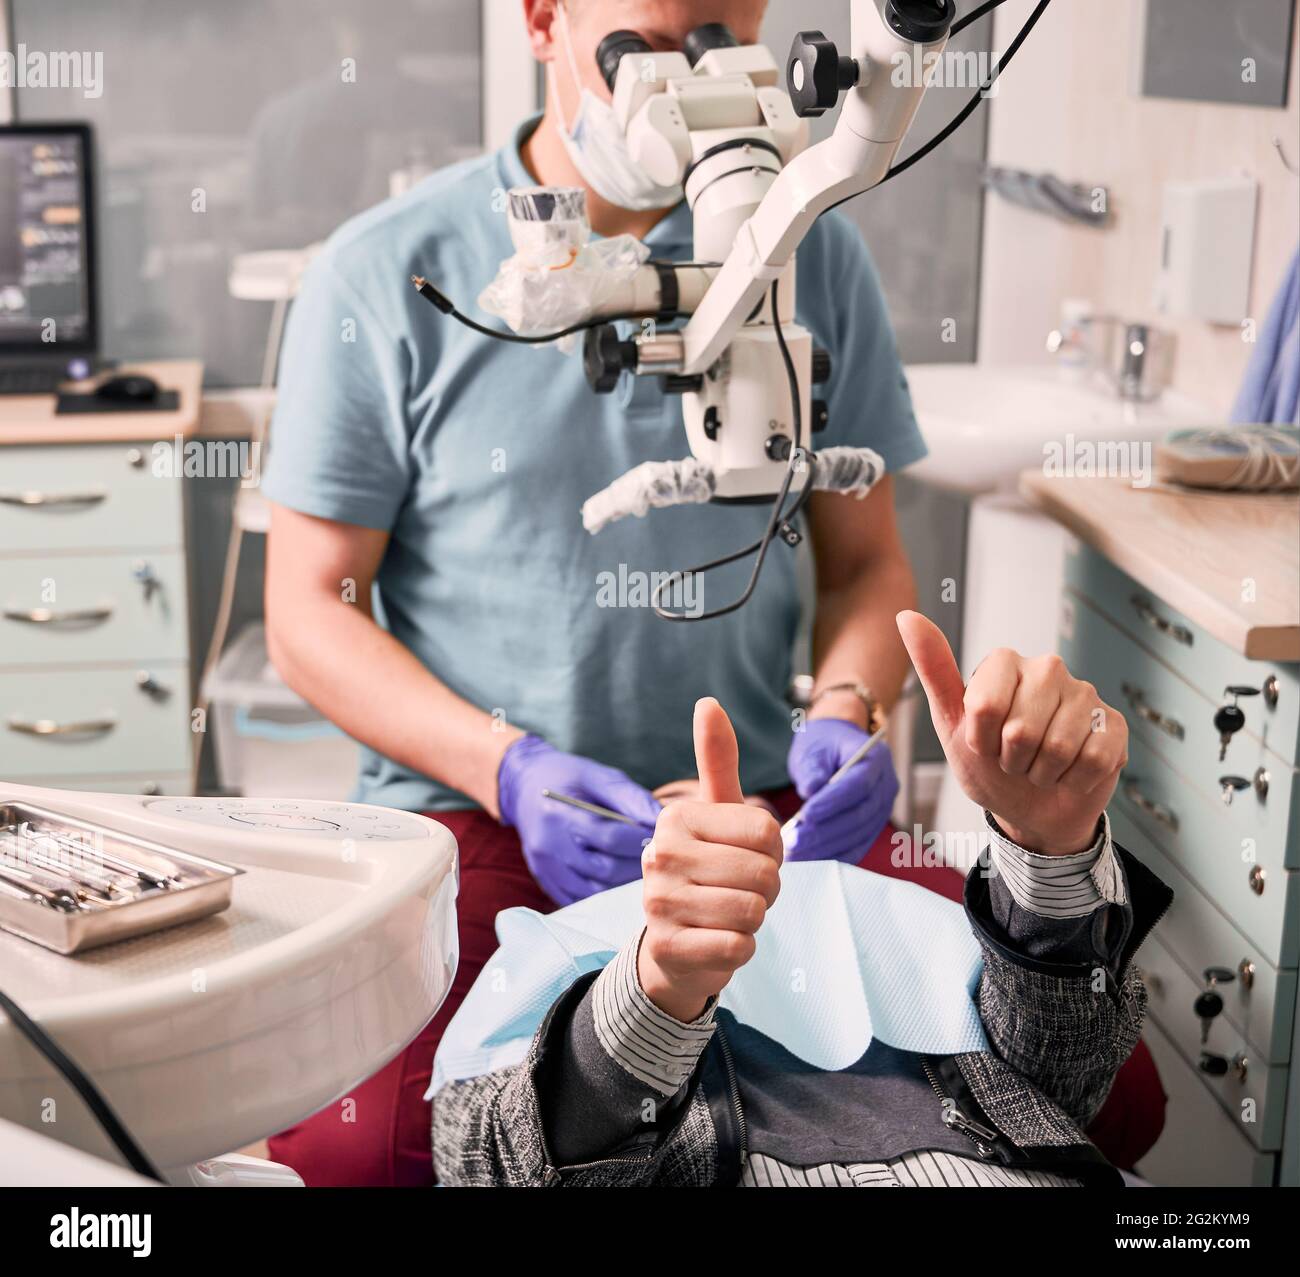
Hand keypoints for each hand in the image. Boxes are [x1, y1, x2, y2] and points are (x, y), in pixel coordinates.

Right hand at [497, 736, 660, 904]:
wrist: (523, 787)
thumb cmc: (566, 778)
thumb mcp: (596, 776)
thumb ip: (629, 796)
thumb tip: (659, 818)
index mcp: (560, 816)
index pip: (610, 838)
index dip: (639, 838)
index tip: (656, 832)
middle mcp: (549, 847)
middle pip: (605, 869)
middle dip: (635, 863)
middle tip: (652, 852)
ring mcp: (545, 868)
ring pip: (595, 890)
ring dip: (622, 880)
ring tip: (635, 862)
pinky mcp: (545, 881)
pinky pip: (581, 898)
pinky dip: (603, 890)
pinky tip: (614, 873)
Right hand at [638, 698, 783, 1021]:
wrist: (674, 947)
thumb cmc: (706, 871)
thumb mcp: (715, 815)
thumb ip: (716, 760)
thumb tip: (708, 701)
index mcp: (676, 818)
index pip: (768, 834)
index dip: (771, 854)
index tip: (741, 859)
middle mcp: (659, 855)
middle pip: (764, 874)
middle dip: (764, 890)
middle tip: (735, 891)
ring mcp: (659, 904)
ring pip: (753, 911)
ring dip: (752, 920)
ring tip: (724, 915)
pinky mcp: (668, 947)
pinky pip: (739, 946)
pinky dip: (740, 948)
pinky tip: (716, 941)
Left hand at [785, 718, 897, 862]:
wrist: (837, 747)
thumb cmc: (824, 744)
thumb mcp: (813, 748)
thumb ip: (812, 768)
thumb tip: (811, 792)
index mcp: (876, 759)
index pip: (858, 785)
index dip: (833, 802)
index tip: (805, 814)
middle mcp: (886, 786)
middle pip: (859, 815)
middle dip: (825, 831)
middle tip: (793, 841)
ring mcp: (883, 809)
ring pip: (858, 835)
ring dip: (826, 848)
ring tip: (794, 852)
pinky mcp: (873, 826)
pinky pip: (857, 846)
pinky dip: (834, 855)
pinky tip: (809, 859)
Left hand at [897, 611, 1127, 855]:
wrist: (1030, 808)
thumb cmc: (988, 764)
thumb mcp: (951, 722)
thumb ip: (933, 669)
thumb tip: (907, 616)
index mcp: (1004, 663)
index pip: (985, 706)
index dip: (981, 740)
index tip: (982, 744)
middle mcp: (1047, 668)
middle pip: (1022, 730)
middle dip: (1012, 760)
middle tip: (1013, 759)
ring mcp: (1085, 693)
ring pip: (1059, 747)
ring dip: (1042, 773)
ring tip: (1039, 766)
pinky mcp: (1113, 723)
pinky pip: (1094, 759)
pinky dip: (1074, 780)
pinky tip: (1070, 773)